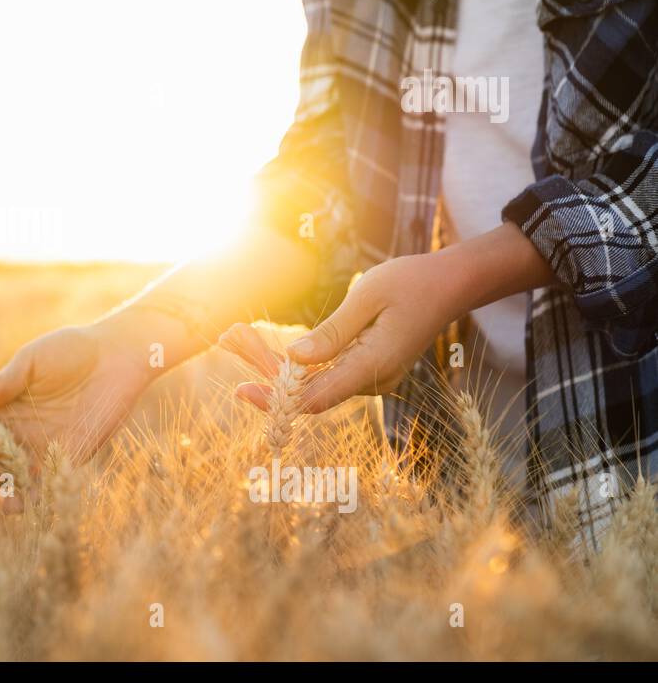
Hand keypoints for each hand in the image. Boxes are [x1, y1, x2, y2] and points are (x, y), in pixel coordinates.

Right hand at [0, 315, 160, 511]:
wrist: (117, 356)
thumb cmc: (71, 351)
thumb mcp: (29, 362)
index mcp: (3, 407)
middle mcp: (18, 432)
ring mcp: (42, 448)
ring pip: (10, 473)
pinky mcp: (69, 460)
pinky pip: (44, 485)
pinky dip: (28, 497)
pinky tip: (13, 504)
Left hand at [225, 252, 465, 414]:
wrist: (448, 285)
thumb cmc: (409, 283)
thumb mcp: (366, 297)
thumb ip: (332, 332)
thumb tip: (294, 359)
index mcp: (374, 364)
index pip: (318, 397)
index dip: (278, 399)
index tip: (244, 391)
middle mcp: (374, 380)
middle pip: (315, 396)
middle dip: (273, 387)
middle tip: (234, 368)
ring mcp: (374, 378)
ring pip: (321, 388)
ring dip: (284, 378)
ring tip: (242, 351)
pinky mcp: (370, 371)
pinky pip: (331, 377)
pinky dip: (303, 371)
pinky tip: (274, 358)